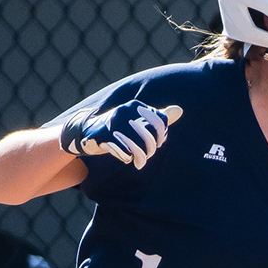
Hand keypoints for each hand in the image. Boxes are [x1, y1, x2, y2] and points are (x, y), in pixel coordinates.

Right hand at [58, 99, 184, 169]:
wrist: (88, 131)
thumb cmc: (118, 127)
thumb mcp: (138, 119)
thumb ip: (157, 117)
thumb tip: (180, 110)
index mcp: (135, 105)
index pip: (160, 122)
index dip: (161, 136)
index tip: (158, 144)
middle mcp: (124, 111)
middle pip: (149, 137)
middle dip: (150, 151)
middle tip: (146, 156)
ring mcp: (112, 123)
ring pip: (137, 146)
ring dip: (140, 158)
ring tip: (138, 161)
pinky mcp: (103, 136)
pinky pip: (124, 152)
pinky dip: (126, 158)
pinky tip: (125, 157)